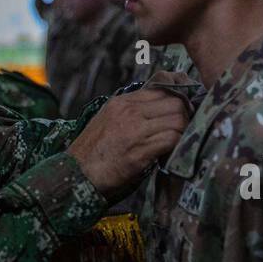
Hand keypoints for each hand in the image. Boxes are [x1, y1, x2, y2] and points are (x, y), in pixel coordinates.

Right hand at [67, 87, 188, 195]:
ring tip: (179, 142)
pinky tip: (172, 153)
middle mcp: (130, 111)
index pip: (162, 88)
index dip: (178, 99)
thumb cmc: (93, 151)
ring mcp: (135, 130)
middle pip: (175, 102)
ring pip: (177, 120)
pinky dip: (177, 146)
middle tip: (185, 129)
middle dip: (186, 116)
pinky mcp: (140, 151)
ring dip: (183, 132)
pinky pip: (172, 140)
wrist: (77, 173)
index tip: (184, 110)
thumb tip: (156, 107)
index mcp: (122, 102)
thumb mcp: (108, 119)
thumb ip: (130, 110)